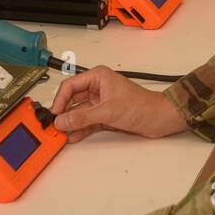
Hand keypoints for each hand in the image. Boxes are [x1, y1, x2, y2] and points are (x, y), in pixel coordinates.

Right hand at [49, 65, 187, 141]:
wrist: (160, 119)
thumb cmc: (142, 106)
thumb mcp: (108, 111)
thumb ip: (83, 117)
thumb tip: (62, 121)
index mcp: (98, 77)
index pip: (70, 86)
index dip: (60, 100)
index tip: (54, 115)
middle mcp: (98, 87)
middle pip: (72, 99)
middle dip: (64, 113)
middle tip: (54, 126)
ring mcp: (101, 102)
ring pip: (79, 112)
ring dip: (71, 123)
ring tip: (61, 134)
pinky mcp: (106, 115)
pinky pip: (87, 121)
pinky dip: (81, 128)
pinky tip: (73, 136)